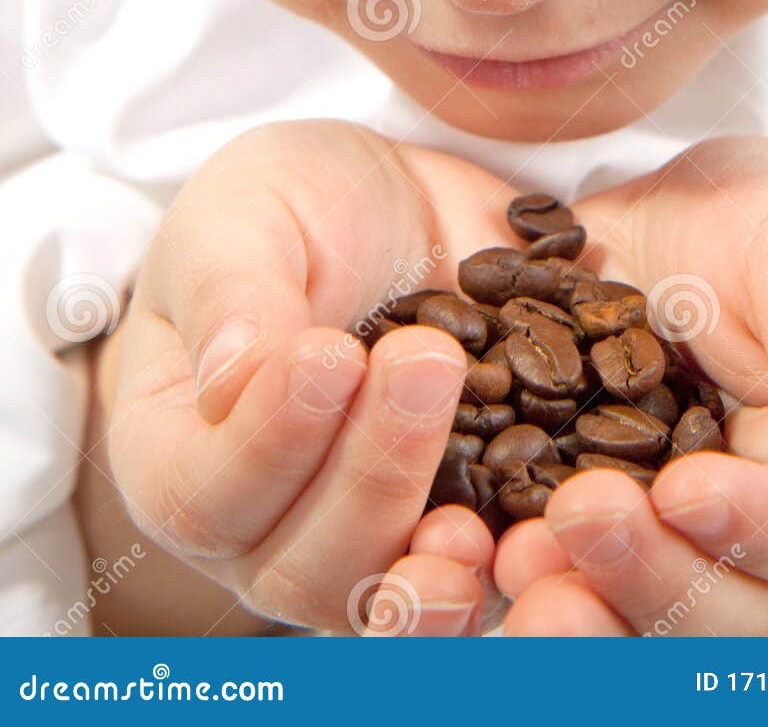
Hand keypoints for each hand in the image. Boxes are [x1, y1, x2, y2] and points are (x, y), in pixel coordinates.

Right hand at [104, 118, 517, 634]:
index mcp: (179, 457)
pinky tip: (553, 518)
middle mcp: (267, 532)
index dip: (267, 443)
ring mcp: (371, 545)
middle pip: (308, 567)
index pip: (205, 494)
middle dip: (373, 474)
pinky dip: (524, 557)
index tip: (329, 352)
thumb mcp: (243, 213)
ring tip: (483, 490)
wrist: (392, 204)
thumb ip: (230, 290)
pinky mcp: (470, 525)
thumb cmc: (283, 210)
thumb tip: (229, 380)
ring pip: (399, 598)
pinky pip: (496, 570)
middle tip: (427, 359)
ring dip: (441, 561)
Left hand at [490, 137, 767, 634]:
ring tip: (514, 562)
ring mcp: (663, 565)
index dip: (754, 524)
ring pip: (632, 628)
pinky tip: (460, 550)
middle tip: (578, 518)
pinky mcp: (572, 551)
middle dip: (649, 575)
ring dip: (575, 610)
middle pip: (718, 614)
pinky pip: (551, 591)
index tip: (688, 488)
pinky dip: (505, 584)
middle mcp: (759, 562)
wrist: (678, 233)